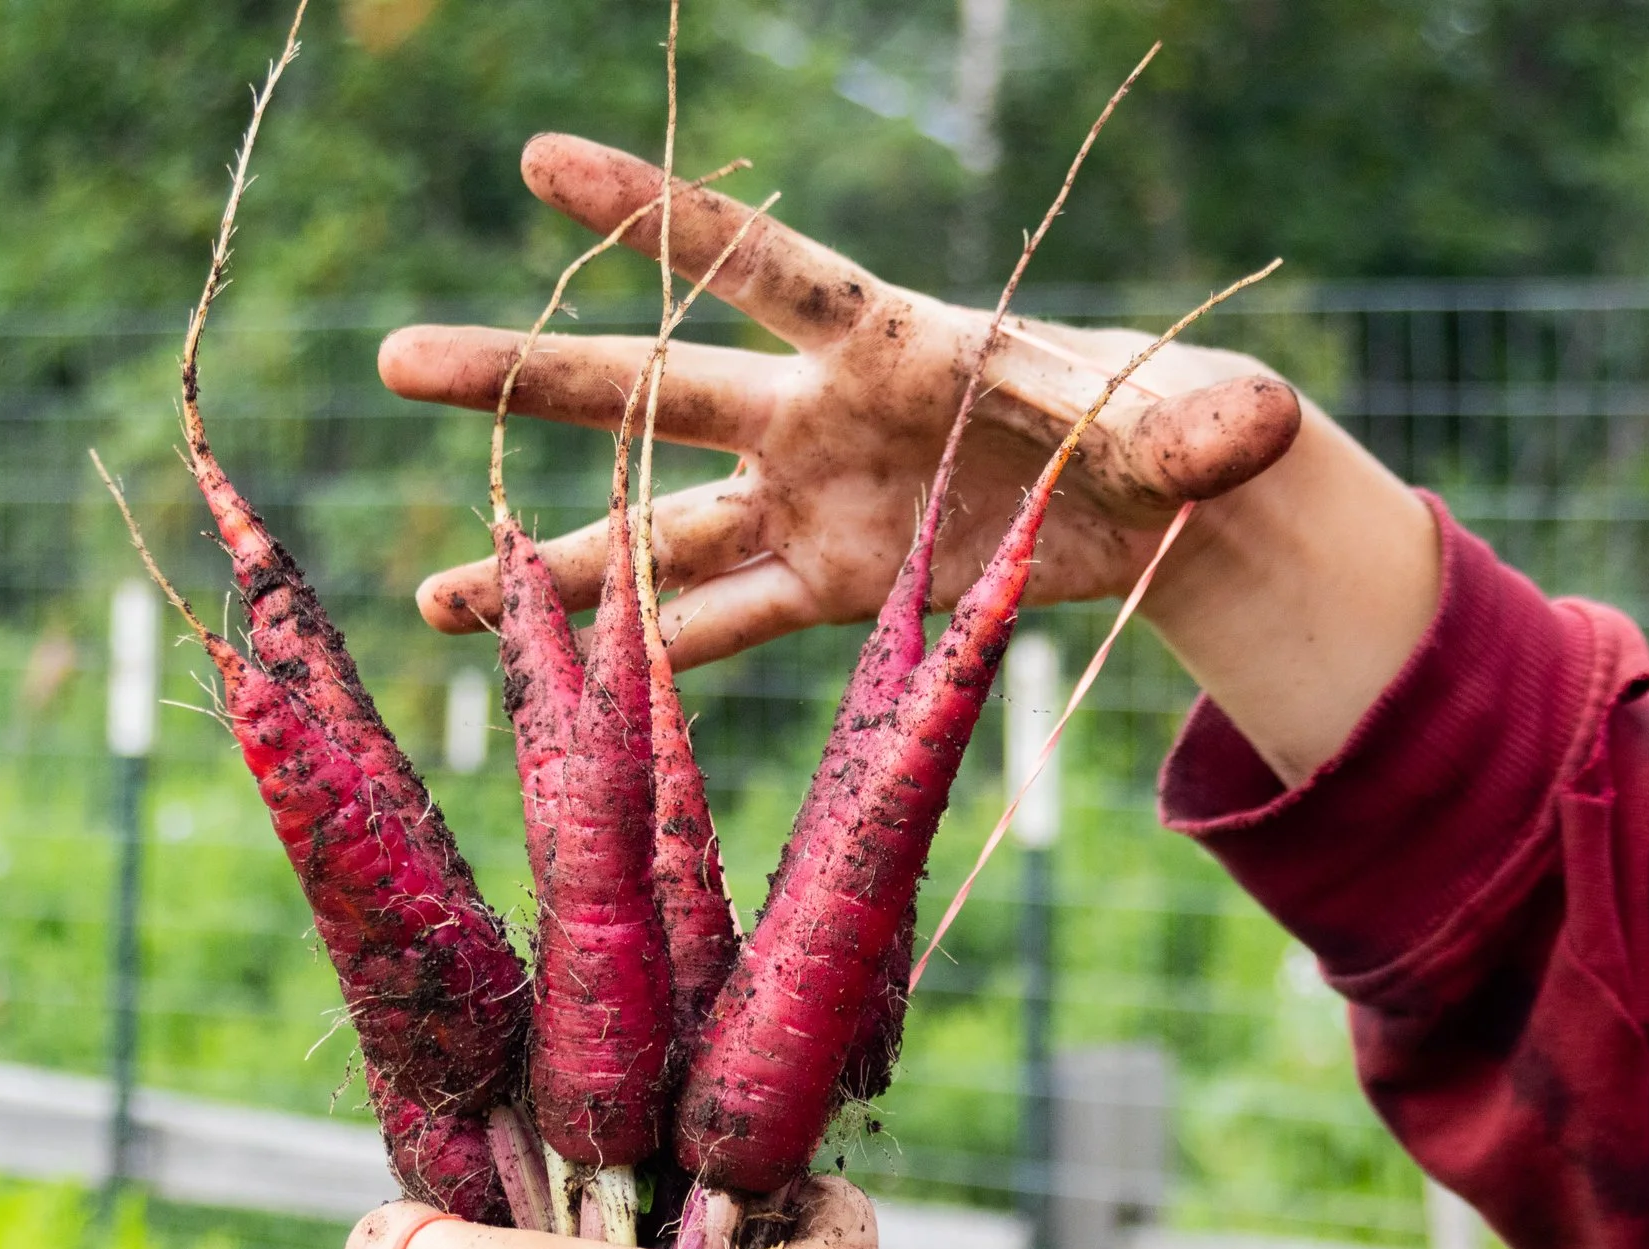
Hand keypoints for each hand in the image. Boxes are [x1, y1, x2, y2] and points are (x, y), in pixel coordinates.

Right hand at [380, 134, 1301, 669]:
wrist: (1152, 504)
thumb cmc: (1168, 423)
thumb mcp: (1193, 420)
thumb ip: (1203, 419)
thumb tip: (1254, 428)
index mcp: (893, 340)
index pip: (759, 265)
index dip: (659, 221)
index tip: (542, 164)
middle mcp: (820, 415)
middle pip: (654, 392)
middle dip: (528, 377)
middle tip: (393, 361)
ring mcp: (812, 504)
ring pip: (654, 533)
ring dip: (546, 564)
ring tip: (430, 602)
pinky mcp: (831, 587)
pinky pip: (718, 627)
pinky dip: (641, 660)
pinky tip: (553, 685)